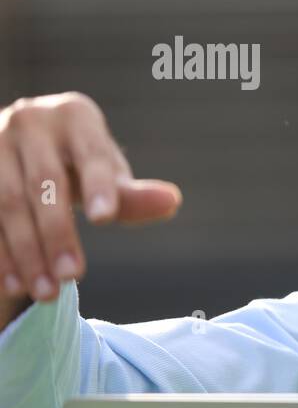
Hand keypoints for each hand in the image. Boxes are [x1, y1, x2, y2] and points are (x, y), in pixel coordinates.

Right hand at [0, 92, 181, 304]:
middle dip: (56, 234)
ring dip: (24, 252)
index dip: (98, 186)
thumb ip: (132, 194)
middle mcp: (28, 121)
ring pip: (5, 203)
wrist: (18, 148)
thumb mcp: (106, 173)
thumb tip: (172, 201)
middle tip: (72, 277)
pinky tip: (11, 284)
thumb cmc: (75, 164)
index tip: (105, 219)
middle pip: (42, 185)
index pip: (90, 155)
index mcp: (73, 116)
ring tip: (43, 291)